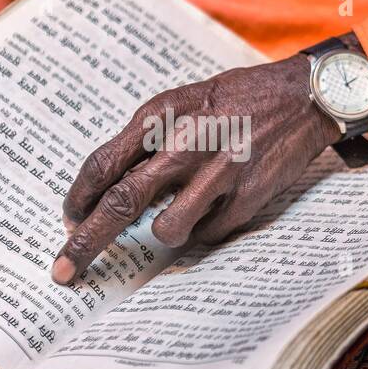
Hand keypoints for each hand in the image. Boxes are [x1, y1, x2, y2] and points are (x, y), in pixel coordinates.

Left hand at [52, 52, 342, 283]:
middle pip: (121, 203)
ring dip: (163, 232)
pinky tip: (223, 202)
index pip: (103, 164)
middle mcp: (185, 144)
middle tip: (63, 271)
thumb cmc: (234, 101)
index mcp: (162, 115)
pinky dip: (205, 227)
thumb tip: (108, 189)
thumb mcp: (182, 103)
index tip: (68, 221)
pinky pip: (207, 234)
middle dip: (86, 243)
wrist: (304, 97)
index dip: (79, 199)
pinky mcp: (246, 200)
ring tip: (182, 214)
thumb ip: (145, 141)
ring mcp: (218, 175)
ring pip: (165, 230)